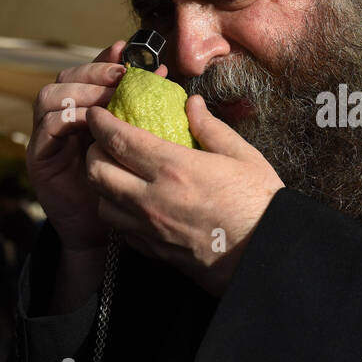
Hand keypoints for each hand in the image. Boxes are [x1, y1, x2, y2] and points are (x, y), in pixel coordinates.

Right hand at [26, 40, 165, 252]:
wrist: (109, 230)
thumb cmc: (129, 184)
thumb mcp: (140, 140)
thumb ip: (144, 106)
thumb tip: (160, 70)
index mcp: (87, 110)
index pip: (89, 71)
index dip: (105, 58)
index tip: (127, 52)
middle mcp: (63, 118)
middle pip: (66, 78)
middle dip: (93, 71)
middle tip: (120, 76)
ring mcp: (47, 137)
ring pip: (50, 96)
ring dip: (80, 91)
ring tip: (108, 98)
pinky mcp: (39, 158)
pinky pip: (46, 127)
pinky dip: (67, 118)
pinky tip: (91, 122)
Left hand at [85, 94, 283, 295]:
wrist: (267, 256)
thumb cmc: (260, 203)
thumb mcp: (243, 156)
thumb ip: (211, 128)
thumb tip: (193, 105)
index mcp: (174, 168)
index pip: (119, 139)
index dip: (101, 122)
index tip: (99, 114)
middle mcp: (153, 199)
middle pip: (97, 172)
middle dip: (94, 152)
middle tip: (105, 142)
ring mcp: (151, 229)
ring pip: (102, 203)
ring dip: (103, 185)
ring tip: (117, 173)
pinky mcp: (155, 251)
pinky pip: (120, 229)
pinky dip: (119, 212)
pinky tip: (134, 203)